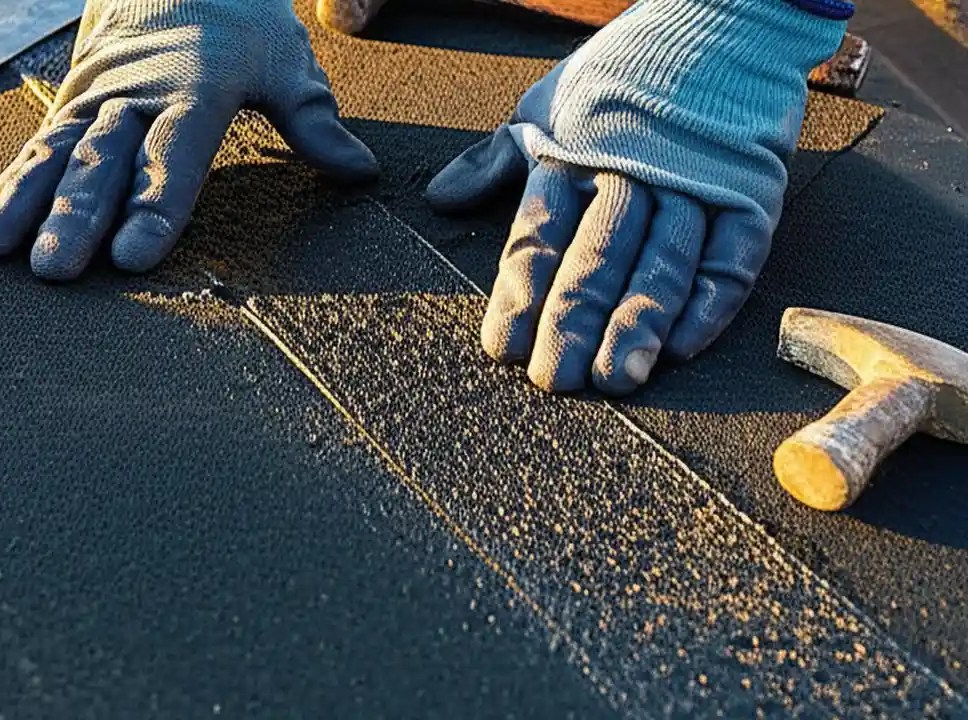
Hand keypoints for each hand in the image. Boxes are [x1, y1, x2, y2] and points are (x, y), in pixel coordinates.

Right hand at [0, 0, 377, 279]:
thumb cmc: (239, 15)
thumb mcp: (285, 59)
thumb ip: (313, 119)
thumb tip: (358, 173)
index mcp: (195, 87)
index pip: (173, 155)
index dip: (154, 206)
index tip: (133, 255)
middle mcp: (136, 93)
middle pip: (103, 159)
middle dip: (77, 217)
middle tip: (56, 269)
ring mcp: (97, 96)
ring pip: (59, 152)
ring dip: (30, 203)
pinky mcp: (71, 99)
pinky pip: (37, 142)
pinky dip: (12, 183)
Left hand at [427, 0, 845, 394]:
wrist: (721, 19)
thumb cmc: (622, 76)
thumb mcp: (547, 104)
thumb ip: (496, 159)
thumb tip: (441, 199)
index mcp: (572, 154)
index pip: (539, 234)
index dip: (520, 294)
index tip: (503, 348)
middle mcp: (631, 171)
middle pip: (596, 256)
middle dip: (572, 322)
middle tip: (555, 381)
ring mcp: (694, 182)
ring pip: (662, 262)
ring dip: (637, 324)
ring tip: (616, 379)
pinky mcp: (751, 192)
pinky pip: (732, 256)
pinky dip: (710, 302)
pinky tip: (682, 346)